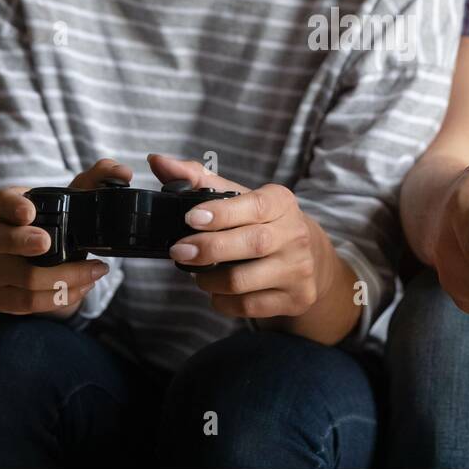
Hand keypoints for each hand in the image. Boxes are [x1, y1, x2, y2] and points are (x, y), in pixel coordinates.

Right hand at [0, 158, 121, 317]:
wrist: (47, 262)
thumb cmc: (60, 224)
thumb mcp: (78, 198)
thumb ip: (101, 178)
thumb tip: (123, 172)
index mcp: (9, 208)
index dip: (11, 206)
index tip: (30, 212)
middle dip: (22, 242)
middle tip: (49, 243)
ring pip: (21, 278)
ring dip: (64, 277)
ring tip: (95, 272)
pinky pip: (27, 303)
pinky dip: (60, 298)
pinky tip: (82, 287)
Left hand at [147, 154, 340, 318]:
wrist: (310, 259)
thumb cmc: (263, 224)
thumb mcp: (239, 198)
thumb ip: (198, 179)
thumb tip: (157, 161)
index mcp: (282, 202)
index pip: (255, 206)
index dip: (222, 214)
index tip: (190, 218)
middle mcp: (295, 234)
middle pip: (252, 244)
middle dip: (209, 249)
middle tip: (178, 252)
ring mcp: (298, 269)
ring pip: (244, 281)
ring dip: (209, 280)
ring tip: (198, 273)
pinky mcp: (296, 298)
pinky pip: (248, 307)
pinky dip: (223, 301)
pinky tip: (217, 291)